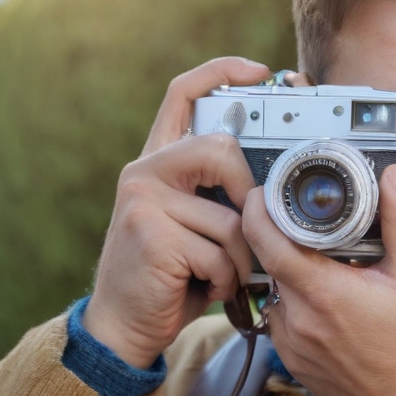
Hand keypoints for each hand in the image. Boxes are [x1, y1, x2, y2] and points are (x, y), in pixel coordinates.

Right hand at [83, 57, 268, 367]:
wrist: (124, 326)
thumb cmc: (171, 278)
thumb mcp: (193, 226)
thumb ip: (219, 196)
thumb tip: (271, 186)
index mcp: (157, 162)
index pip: (183, 94)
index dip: (221, 71)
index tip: (257, 70)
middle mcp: (144, 172)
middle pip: (219, 149)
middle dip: (248, 194)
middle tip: (247, 230)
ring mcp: (143, 199)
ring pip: (229, 216)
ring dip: (239, 258)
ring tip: (222, 275)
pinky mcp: (150, 232)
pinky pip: (219, 251)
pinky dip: (226, 279)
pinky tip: (207, 288)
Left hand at [243, 164, 395, 395]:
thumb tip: (391, 179)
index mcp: (325, 293)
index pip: (268, 243)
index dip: (257, 213)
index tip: (262, 194)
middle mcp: (299, 320)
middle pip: (271, 264)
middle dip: (283, 240)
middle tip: (307, 226)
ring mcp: (292, 345)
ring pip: (276, 293)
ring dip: (292, 276)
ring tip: (326, 269)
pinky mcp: (293, 363)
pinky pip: (282, 321)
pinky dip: (297, 306)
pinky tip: (327, 306)